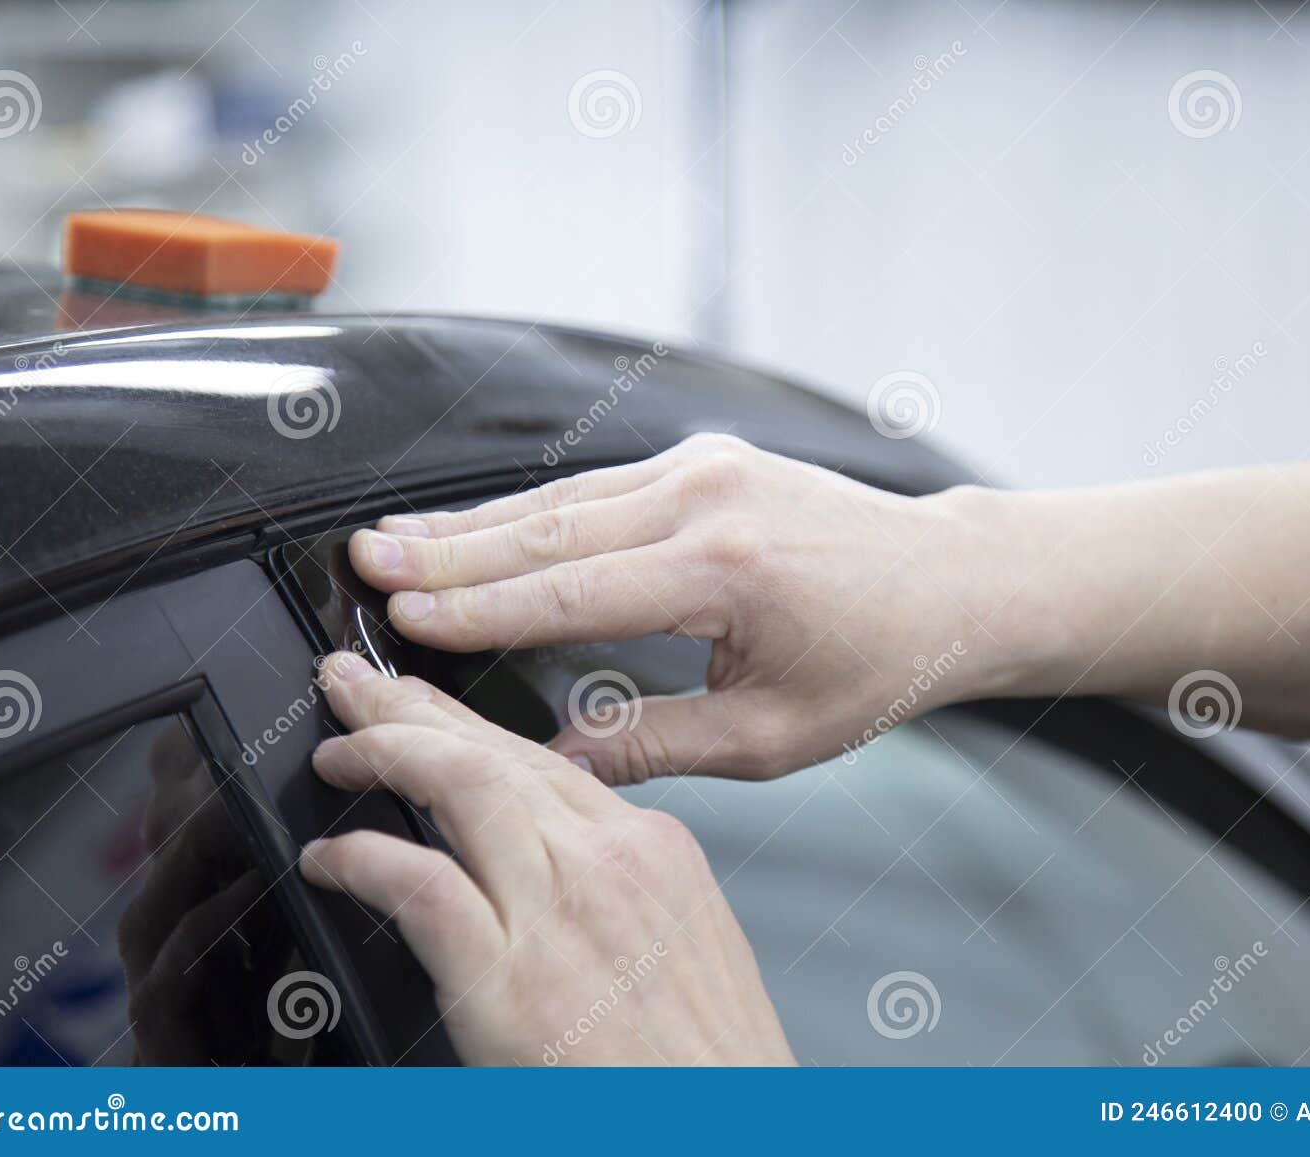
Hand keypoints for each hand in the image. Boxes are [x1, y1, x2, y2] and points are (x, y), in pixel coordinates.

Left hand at [299, 652, 793, 1065]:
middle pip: (491, 751)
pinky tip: (334, 857)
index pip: (539, 755)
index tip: (424, 703)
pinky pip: (419, 884)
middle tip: (355, 686)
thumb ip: (622, 884)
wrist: (731, 1132)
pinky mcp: (507, 982)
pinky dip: (364, 857)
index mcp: (652, 849)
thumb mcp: (686, 941)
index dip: (465, 720)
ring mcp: (557, 915)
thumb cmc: (709, 1064)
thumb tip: (551, 855)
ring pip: (457, 785)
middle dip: (410, 707)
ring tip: (335, 751)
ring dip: (382, 754)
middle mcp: (608, 861)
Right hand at [348, 433, 1014, 782]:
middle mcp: (706, 500)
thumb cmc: (877, 661)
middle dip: (447, 551)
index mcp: (721, 570)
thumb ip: (656, 741)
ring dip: (477, 523)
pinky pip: (600, 485)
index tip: (400, 621)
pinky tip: (483, 525)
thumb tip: (560, 760)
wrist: (947, 582)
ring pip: (565, 498)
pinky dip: (535, 508)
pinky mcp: (708, 460)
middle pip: (548, 530)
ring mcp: (706, 468)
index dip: (475, 610)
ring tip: (397, 542)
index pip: (567, 593)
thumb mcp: (771, 734)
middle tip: (362, 563)